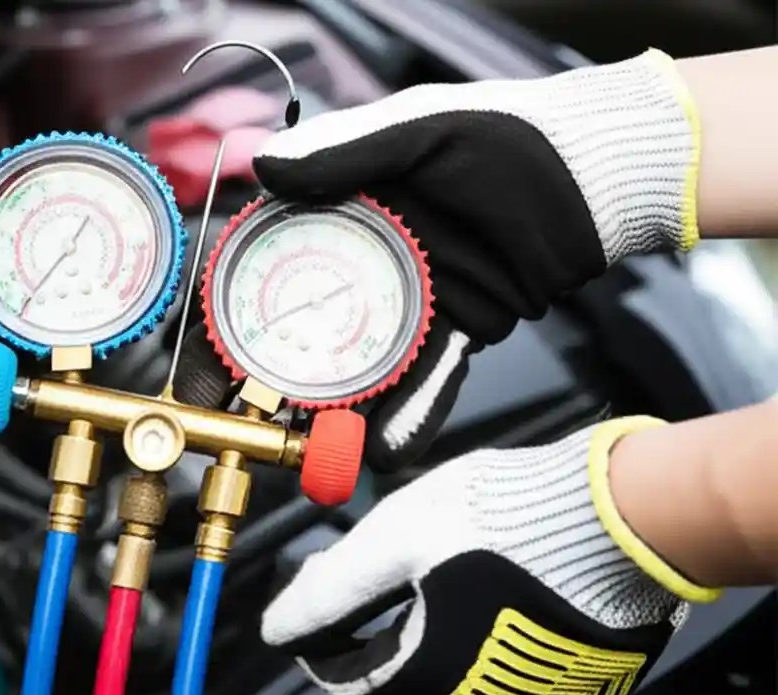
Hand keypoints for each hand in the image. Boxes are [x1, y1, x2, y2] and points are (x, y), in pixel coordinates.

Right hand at [253, 50, 701, 470]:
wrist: (598, 175)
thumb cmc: (511, 135)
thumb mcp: (419, 133)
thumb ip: (344, 154)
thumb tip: (264, 166)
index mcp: (338, 208)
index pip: (259, 274)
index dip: (222, 327)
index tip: (202, 374)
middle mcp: (362, 259)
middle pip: (298, 334)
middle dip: (269, 388)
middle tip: (248, 430)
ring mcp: (407, 299)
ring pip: (359, 367)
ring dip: (334, 415)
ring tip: (312, 455)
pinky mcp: (455, 328)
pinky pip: (425, 379)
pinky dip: (407, 416)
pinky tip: (383, 451)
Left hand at [261, 418, 720, 694]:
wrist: (618, 511)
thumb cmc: (506, 518)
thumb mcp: (394, 538)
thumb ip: (329, 590)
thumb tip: (277, 626)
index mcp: (432, 672)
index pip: (347, 680)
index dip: (317, 643)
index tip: (309, 607)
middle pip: (400, 668)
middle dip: (374, 621)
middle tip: (374, 564)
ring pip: (452, 664)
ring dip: (429, 621)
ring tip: (438, 559)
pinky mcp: (575, 678)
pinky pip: (508, 660)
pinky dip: (483, 627)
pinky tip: (487, 578)